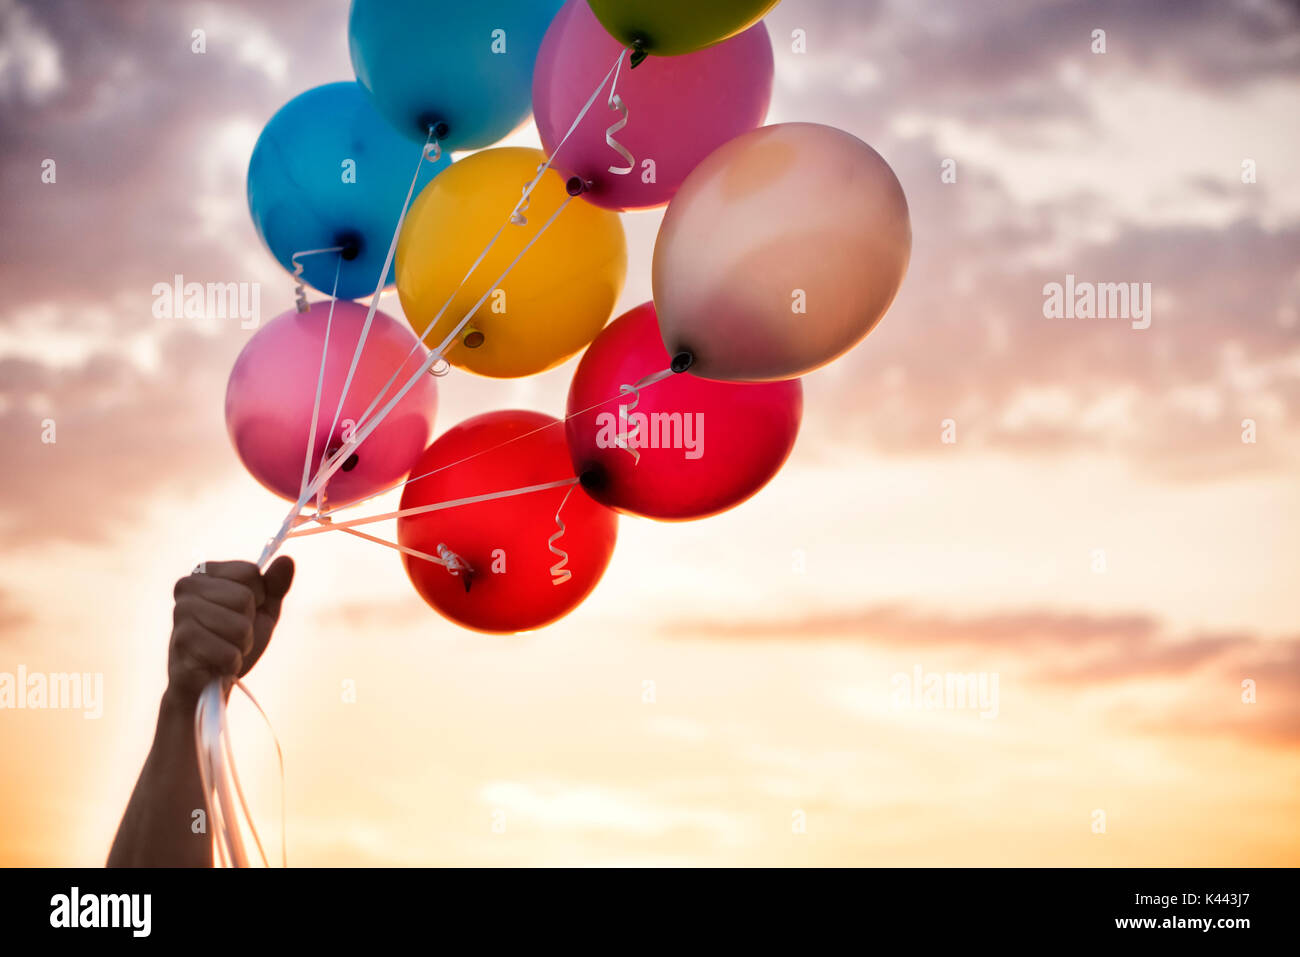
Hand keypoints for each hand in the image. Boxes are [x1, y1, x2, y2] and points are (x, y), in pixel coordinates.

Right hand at [165, 557, 293, 706]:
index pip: (250, 572)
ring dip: (241, 645)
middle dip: (248, 624)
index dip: (258, 597)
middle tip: (232, 636)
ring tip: (225, 649)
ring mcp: (180, 613)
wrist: (207, 682)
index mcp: (205, 572)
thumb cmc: (234, 641)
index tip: (243, 611)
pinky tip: (217, 665)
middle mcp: (186, 586)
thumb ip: (275, 585)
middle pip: (244, 598)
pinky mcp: (181, 643)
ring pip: (239, 626)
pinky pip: (229, 653)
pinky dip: (232, 663)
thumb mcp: (263, 611)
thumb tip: (287, 559)